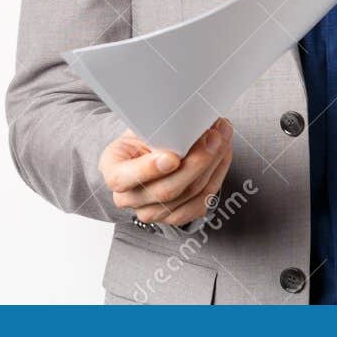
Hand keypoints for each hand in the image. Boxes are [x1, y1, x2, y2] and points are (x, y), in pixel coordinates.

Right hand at [98, 117, 233, 226]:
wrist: (147, 152)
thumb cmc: (144, 135)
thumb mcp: (141, 126)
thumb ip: (157, 128)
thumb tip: (187, 120)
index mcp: (114, 172)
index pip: (124, 179)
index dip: (149, 169)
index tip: (173, 157)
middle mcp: (128, 198)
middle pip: (166, 190)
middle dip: (196, 162)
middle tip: (213, 137)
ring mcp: (152, 211)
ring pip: (190, 195)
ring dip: (213, 163)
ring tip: (223, 137)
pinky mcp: (176, 216)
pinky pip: (202, 201)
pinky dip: (217, 174)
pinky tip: (223, 154)